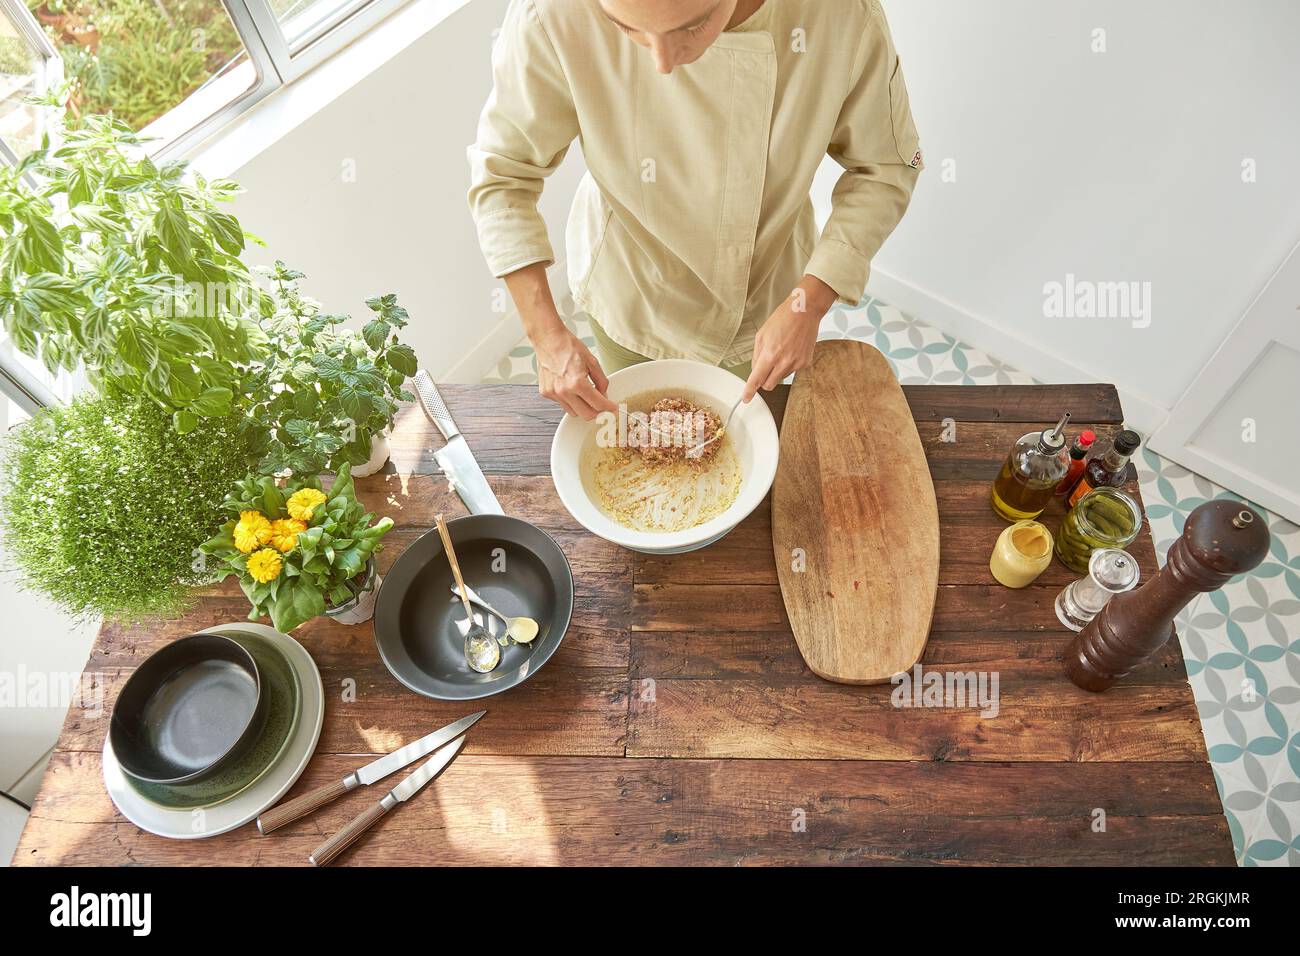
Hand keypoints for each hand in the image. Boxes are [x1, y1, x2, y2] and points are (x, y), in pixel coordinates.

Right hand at [534, 324, 616, 420]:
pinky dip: (570, 400)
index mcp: (577, 383)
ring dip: (583, 407)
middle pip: (587, 415)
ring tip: (585, 394)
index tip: (613, 408)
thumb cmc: (568, 346)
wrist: (548, 340)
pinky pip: (563, 404)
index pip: (598, 404)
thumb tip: (604, 395)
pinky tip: (571, 388)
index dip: (609, 408)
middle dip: (597, 412)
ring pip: (574, 412)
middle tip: (602, 405)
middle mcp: (564, 391)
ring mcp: (553, 393)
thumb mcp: (592, 361)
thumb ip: (601, 381)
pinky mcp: (546, 393)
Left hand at [742, 276, 836, 401]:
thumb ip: (757, 356)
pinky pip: (792, 371)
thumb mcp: (761, 335)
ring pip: (781, 378)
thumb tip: (755, 370)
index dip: (750, 391)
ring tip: (781, 351)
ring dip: (777, 371)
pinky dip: (789, 365)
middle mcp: (784, 362)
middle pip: (769, 385)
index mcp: (770, 354)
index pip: (757, 379)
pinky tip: (791, 351)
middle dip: (764, 380)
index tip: (746, 398)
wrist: (804, 311)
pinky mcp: (806, 363)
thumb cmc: (783, 319)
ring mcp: (796, 364)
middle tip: (765, 368)